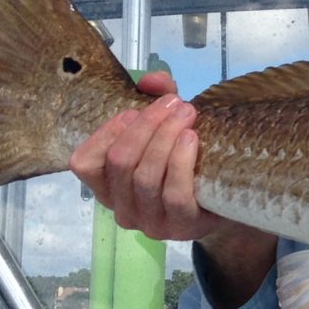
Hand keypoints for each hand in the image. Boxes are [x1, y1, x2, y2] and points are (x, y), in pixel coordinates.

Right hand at [69, 72, 224, 239]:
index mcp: (106, 186)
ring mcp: (149, 223)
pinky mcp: (181, 228)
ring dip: (165, 138)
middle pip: (120, 162)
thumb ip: (156, 97)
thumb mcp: (166, 125)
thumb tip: (151, 80)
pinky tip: (191, 139)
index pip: (83, 163)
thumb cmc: (184, 159)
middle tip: (174, 104)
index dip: (105, 132)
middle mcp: (121, 208)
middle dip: (146, 126)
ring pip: (145, 177)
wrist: (225, 196)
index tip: (133, 111)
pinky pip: (173, 194)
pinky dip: (180, 162)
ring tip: (187, 114)